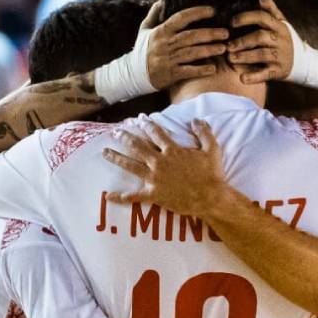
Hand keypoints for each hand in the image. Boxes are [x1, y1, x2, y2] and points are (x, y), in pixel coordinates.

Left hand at [102, 120, 229, 217]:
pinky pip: (134, 196)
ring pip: (131, 165)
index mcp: (172, 150)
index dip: (147, 124)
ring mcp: (155, 179)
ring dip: (117, 158)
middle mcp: (159, 162)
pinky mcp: (154, 195)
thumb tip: (196, 120)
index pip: (156, 133)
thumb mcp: (212, 149)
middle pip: (137, 146)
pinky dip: (121, 197)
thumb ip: (204, 133)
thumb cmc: (212, 175)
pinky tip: (108, 196)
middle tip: (114, 132)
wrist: (211, 198)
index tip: (140, 119)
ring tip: (104, 153)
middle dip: (124, 137)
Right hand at [143, 3, 228, 90]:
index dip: (197, 13)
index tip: (212, 11)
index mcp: (161, 31)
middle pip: (191, 36)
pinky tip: (213, 68)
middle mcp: (166, 44)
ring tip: (223, 48)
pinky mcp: (171, 74)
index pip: (181, 18)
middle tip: (226, 33)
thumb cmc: (142, 50)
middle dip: (210, 34)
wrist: (133, 74)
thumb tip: (161, 0)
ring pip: (192, 53)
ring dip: (209, 50)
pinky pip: (189, 71)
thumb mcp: (144, 30)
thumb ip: (154, 14)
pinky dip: (201, 70)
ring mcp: (168, 59)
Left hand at [228, 0, 293, 82]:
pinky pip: (265, 74)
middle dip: (242, 41)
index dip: (246, 18)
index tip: (232, 23)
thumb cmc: (285, 39)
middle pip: (259, 37)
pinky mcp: (278, 71)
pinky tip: (242, 78)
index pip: (262, 17)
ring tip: (230, 58)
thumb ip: (271, 11)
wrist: (304, 62)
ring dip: (244, 57)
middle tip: (228, 46)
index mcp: (279, 26)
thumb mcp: (282, 23)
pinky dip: (253, 77)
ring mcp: (280, 56)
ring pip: (261, 55)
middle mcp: (280, 40)